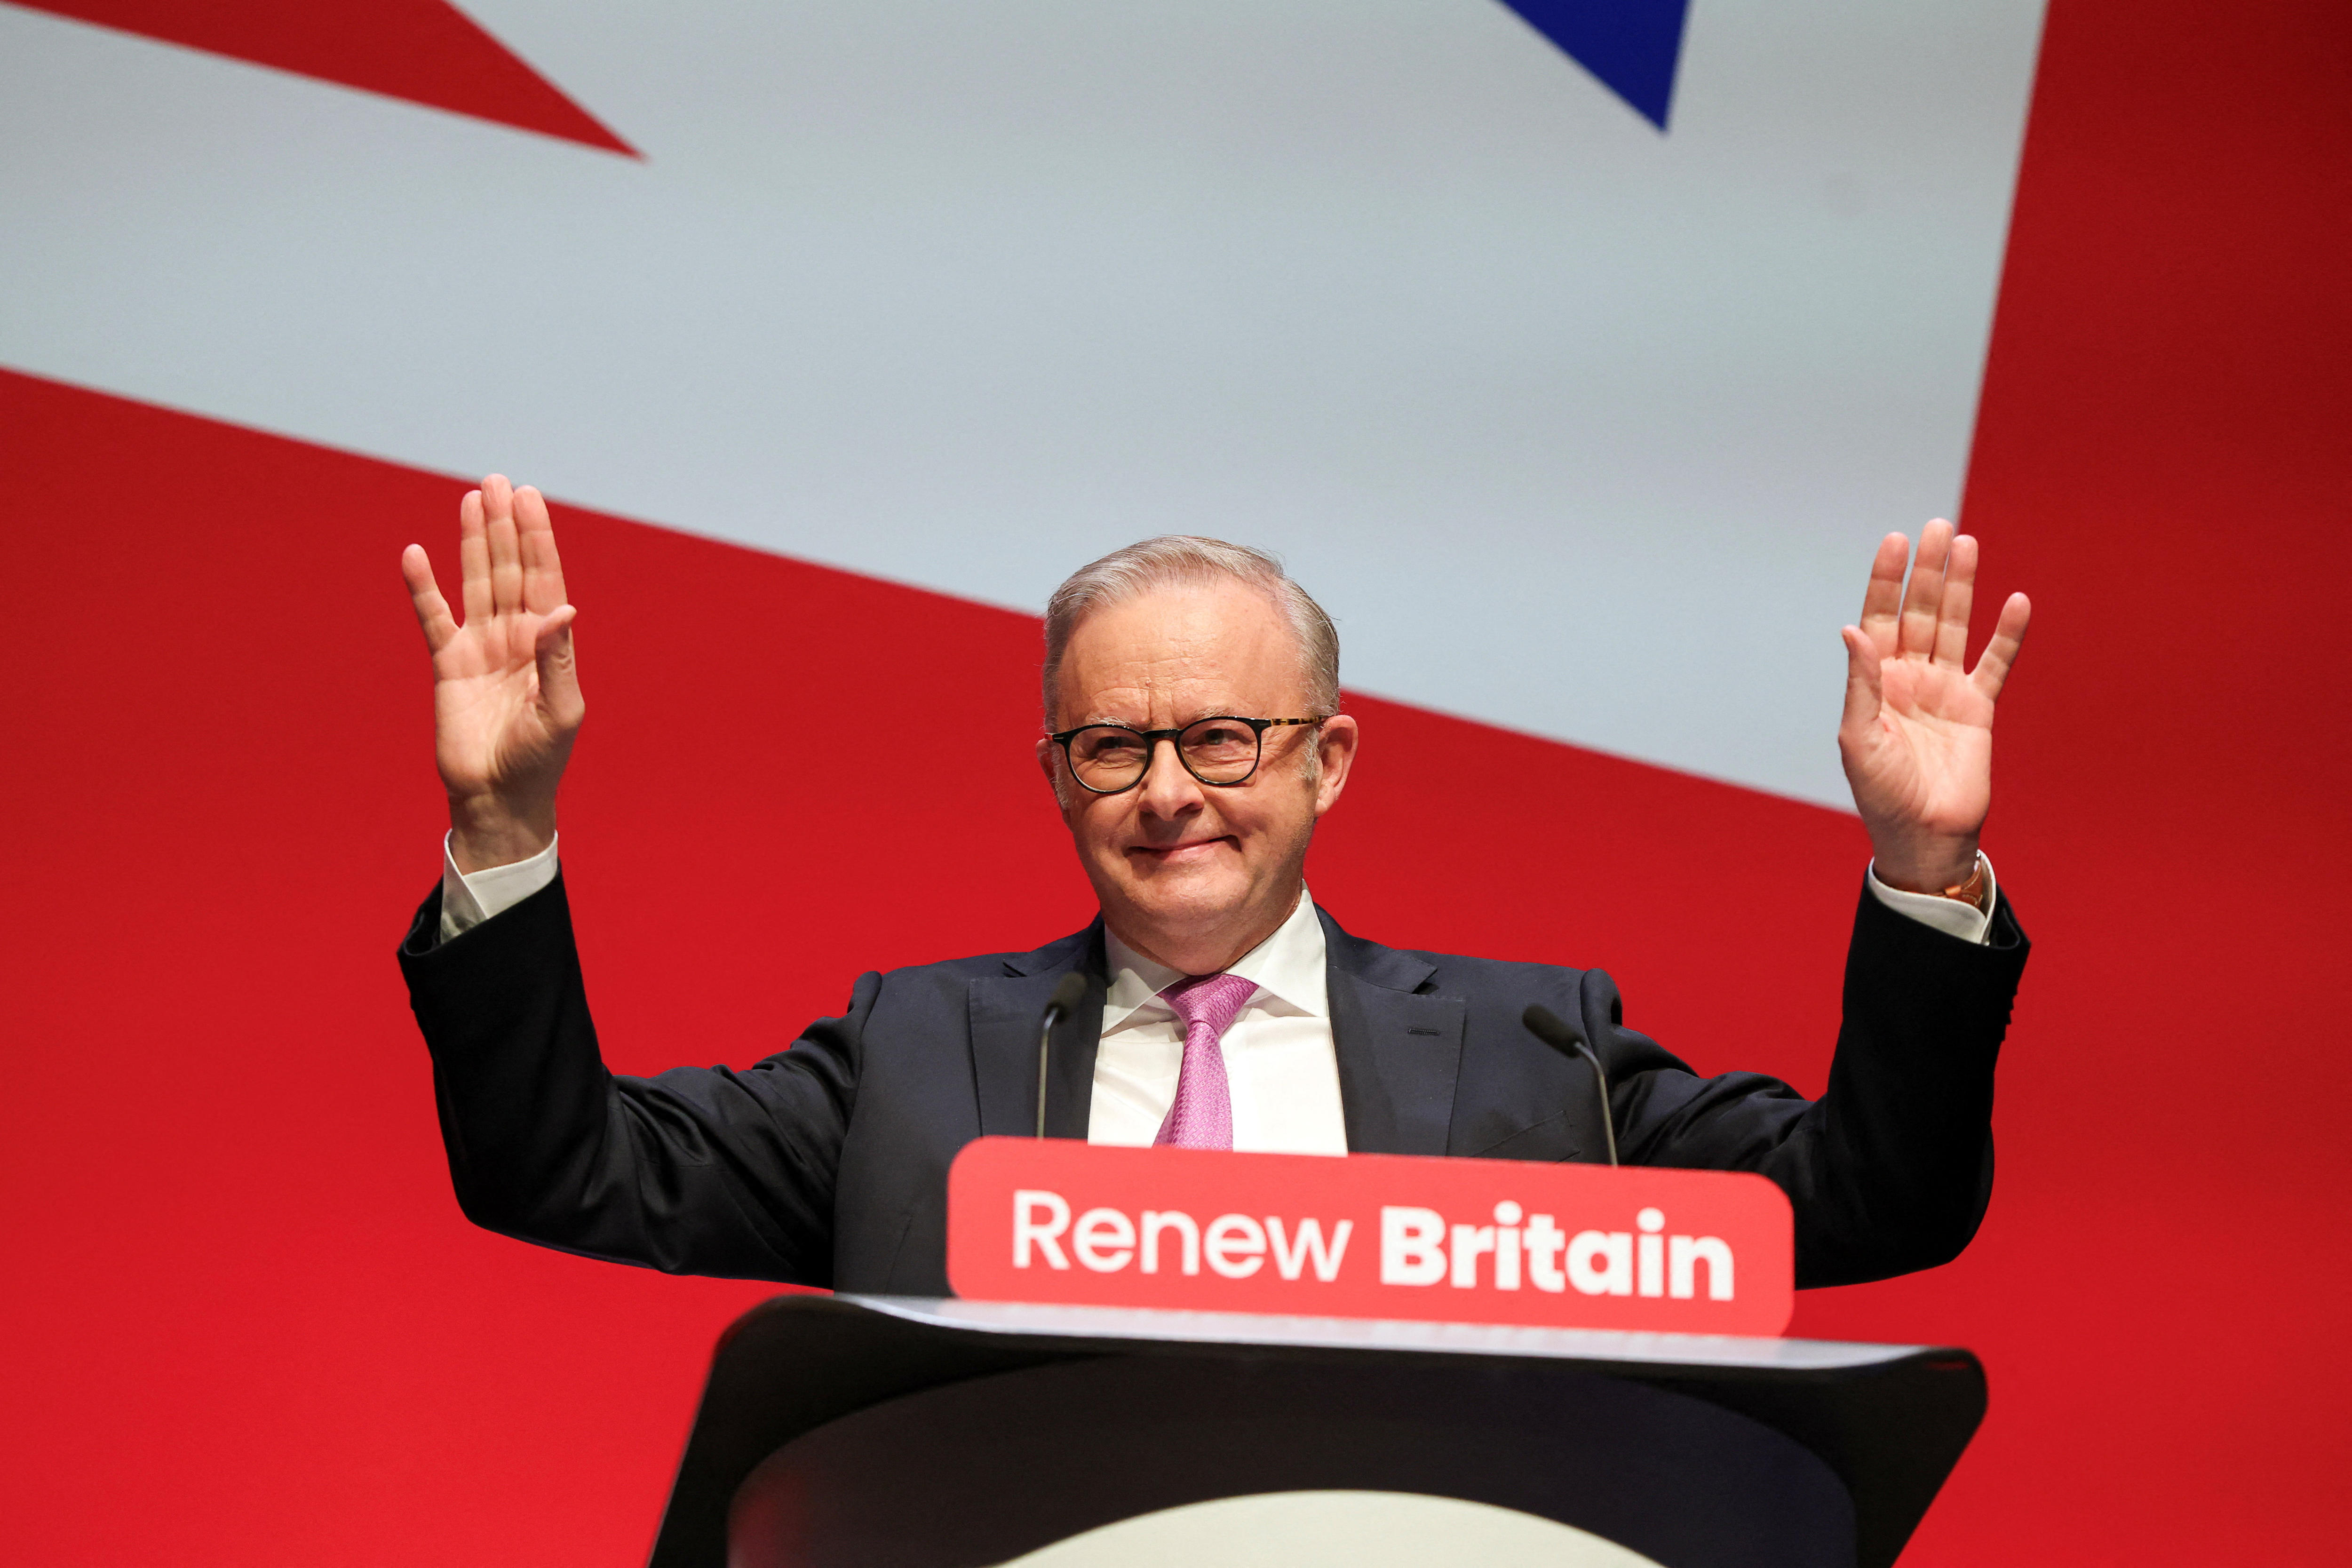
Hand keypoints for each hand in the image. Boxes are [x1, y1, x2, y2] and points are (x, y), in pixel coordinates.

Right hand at [400, 476, 582, 872]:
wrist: (499, 797)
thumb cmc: (539, 759)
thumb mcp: (560, 711)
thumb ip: (559, 658)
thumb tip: (562, 608)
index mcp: (548, 644)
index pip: (544, 578)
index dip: (537, 538)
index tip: (529, 497)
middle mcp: (515, 637)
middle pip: (509, 569)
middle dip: (505, 526)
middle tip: (497, 481)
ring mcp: (481, 647)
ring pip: (477, 582)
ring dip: (474, 541)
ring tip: (472, 497)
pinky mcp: (449, 664)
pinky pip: (433, 617)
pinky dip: (423, 587)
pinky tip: (415, 553)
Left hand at [1838, 521, 2029, 893]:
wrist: (1925, 837)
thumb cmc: (1882, 795)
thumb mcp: (1860, 739)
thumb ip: (1860, 684)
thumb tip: (1851, 630)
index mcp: (1874, 682)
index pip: (1879, 618)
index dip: (1887, 580)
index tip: (1896, 541)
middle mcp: (1909, 678)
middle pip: (1919, 612)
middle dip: (1927, 571)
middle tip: (1938, 526)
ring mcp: (1945, 690)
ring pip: (1954, 626)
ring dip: (1960, 586)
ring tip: (1966, 543)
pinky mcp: (1978, 708)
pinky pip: (1995, 663)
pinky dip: (2007, 634)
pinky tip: (2015, 601)